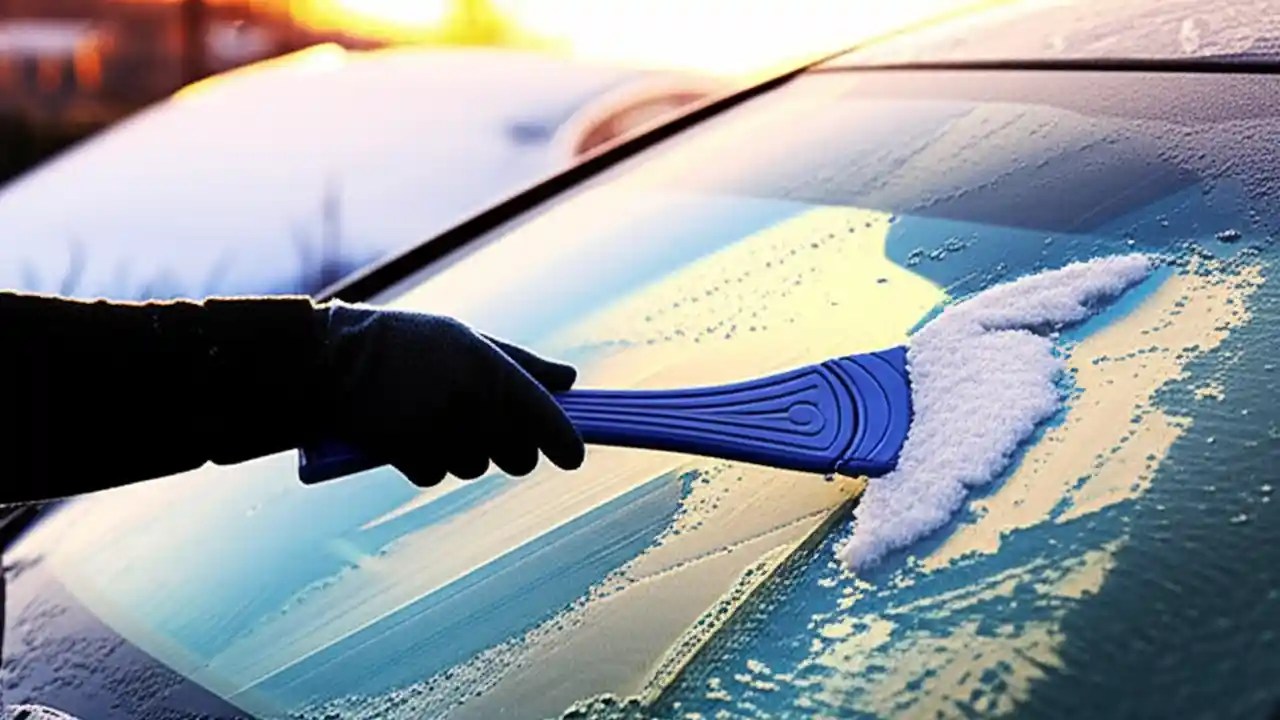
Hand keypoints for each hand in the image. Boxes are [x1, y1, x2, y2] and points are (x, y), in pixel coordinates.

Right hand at [315, 303, 584, 485]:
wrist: (332, 358)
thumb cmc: (406, 343)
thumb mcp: (466, 339)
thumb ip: (523, 364)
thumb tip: (570, 380)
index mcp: (491, 369)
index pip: (545, 420)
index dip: (565, 443)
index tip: (573, 456)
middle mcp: (471, 404)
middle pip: (518, 457)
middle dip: (509, 448)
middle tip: (483, 422)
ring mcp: (440, 434)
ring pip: (475, 467)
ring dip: (461, 451)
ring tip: (433, 414)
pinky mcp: (409, 456)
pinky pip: (436, 476)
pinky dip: (426, 461)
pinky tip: (409, 430)